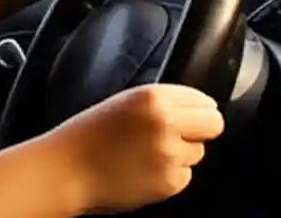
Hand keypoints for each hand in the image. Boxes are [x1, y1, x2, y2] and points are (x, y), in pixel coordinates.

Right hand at [43, 84, 223, 214]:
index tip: (185, 115)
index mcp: (154, 97)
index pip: (203, 100)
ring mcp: (169, 155)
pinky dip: (170, 175)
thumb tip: (201, 108)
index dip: (195, 109)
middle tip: (179, 135)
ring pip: (198, 152)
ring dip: (182, 153)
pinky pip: (185, 175)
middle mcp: (166, 123)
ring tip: (149, 153)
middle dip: (200, 130)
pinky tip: (144, 170)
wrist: (67, 170)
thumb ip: (163, 102)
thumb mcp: (126, 102)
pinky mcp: (169, 182)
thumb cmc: (91, 134)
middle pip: (214, 124)